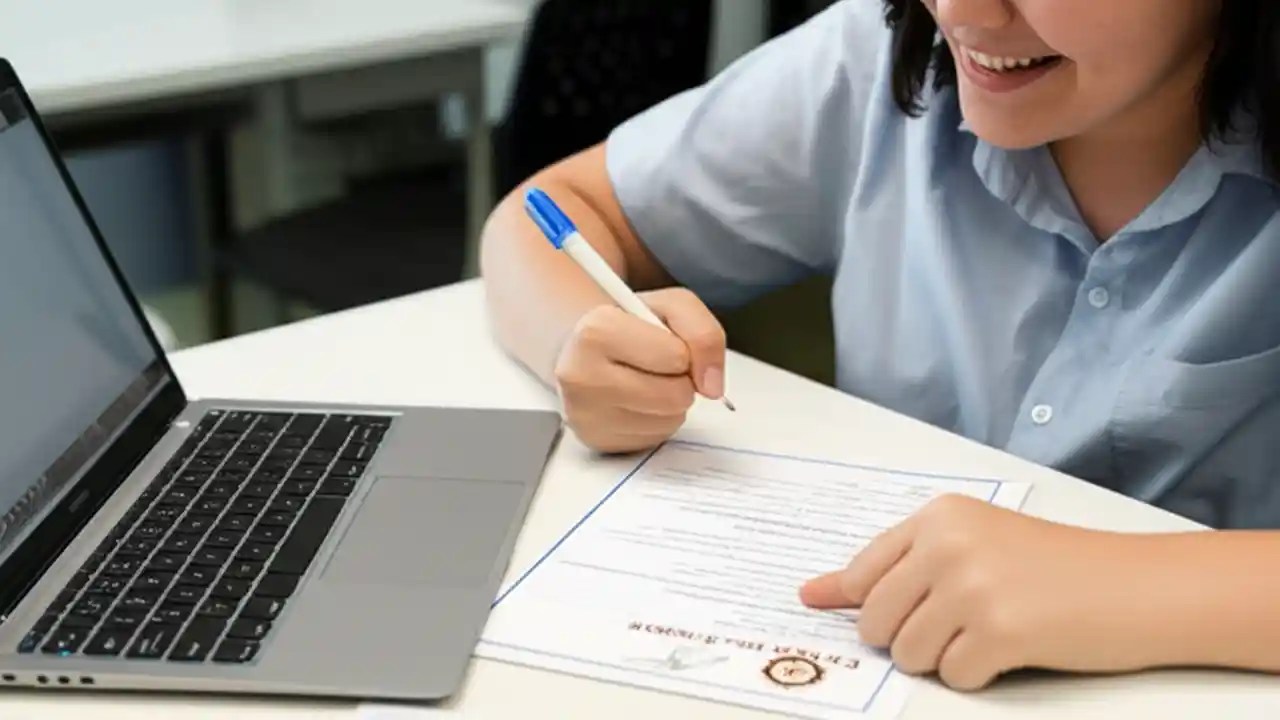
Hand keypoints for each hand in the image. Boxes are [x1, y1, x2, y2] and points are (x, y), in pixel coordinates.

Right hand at [554, 287, 726, 452]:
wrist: (584, 349)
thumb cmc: (629, 326)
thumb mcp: (670, 307)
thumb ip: (704, 334)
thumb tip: (713, 387)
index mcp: (597, 331)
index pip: (676, 357)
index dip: (683, 350)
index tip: (663, 343)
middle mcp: (582, 375)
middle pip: (675, 395)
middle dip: (681, 380)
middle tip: (659, 366)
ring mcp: (586, 414)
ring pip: (669, 421)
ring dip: (672, 403)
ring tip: (646, 381)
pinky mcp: (596, 440)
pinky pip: (655, 439)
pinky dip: (657, 421)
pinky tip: (636, 402)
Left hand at [799, 495, 1159, 690]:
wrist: (1137, 585)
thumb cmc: (1058, 567)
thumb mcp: (973, 545)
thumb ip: (896, 567)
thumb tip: (814, 594)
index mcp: (938, 518)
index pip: (862, 572)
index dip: (851, 601)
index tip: (816, 604)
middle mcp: (948, 545)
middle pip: (876, 622)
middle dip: (906, 637)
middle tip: (956, 625)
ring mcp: (972, 587)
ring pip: (909, 655)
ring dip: (944, 658)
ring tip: (990, 631)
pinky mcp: (1000, 630)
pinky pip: (954, 678)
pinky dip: (979, 676)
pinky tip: (1013, 649)